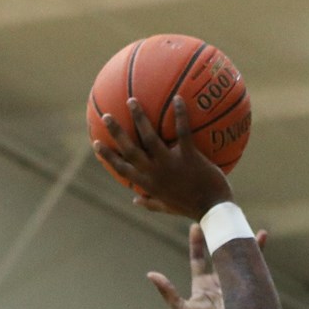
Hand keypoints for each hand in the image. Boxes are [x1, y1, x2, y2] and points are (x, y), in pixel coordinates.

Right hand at [94, 96, 232, 218]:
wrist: (212, 210)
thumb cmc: (190, 207)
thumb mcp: (166, 207)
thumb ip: (150, 203)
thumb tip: (134, 200)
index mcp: (148, 184)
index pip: (122, 169)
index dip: (108, 156)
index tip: (96, 143)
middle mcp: (155, 173)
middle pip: (130, 149)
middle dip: (116, 132)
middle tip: (106, 116)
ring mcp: (171, 164)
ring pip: (150, 138)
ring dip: (139, 118)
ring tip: (132, 101)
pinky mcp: (189, 156)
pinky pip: (183, 132)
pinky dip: (180, 114)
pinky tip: (178, 98)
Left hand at [148, 225, 268, 308]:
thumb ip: (168, 292)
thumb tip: (151, 274)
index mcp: (202, 283)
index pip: (198, 258)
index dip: (196, 242)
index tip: (196, 225)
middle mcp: (218, 279)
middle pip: (217, 250)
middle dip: (217, 234)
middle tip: (216, 215)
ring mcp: (233, 280)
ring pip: (236, 253)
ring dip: (238, 239)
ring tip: (239, 222)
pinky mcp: (248, 283)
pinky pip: (254, 264)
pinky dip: (258, 250)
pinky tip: (260, 236)